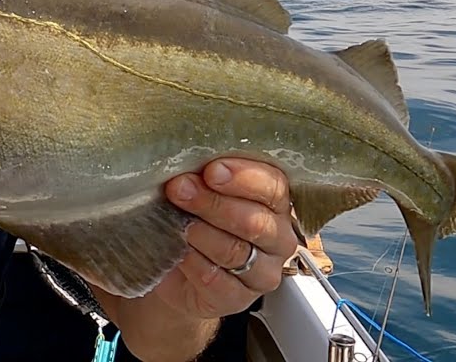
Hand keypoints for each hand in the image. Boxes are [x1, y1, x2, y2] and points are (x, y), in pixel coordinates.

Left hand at [95, 159, 297, 360]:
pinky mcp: (240, 298)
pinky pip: (218, 281)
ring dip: (201, 233)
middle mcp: (277, 237)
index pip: (273, 186)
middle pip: (254, 221)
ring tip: (178, 222)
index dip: (242, 177)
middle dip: (212, 202)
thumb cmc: (193, 218)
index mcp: (275, 202)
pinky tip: (179, 252)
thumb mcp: (202, 189)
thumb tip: (187, 157)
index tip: (210, 170)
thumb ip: (205, 175)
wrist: (177, 270)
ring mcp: (263, 272)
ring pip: (236, 250)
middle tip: (179, 189)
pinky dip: (193, 263)